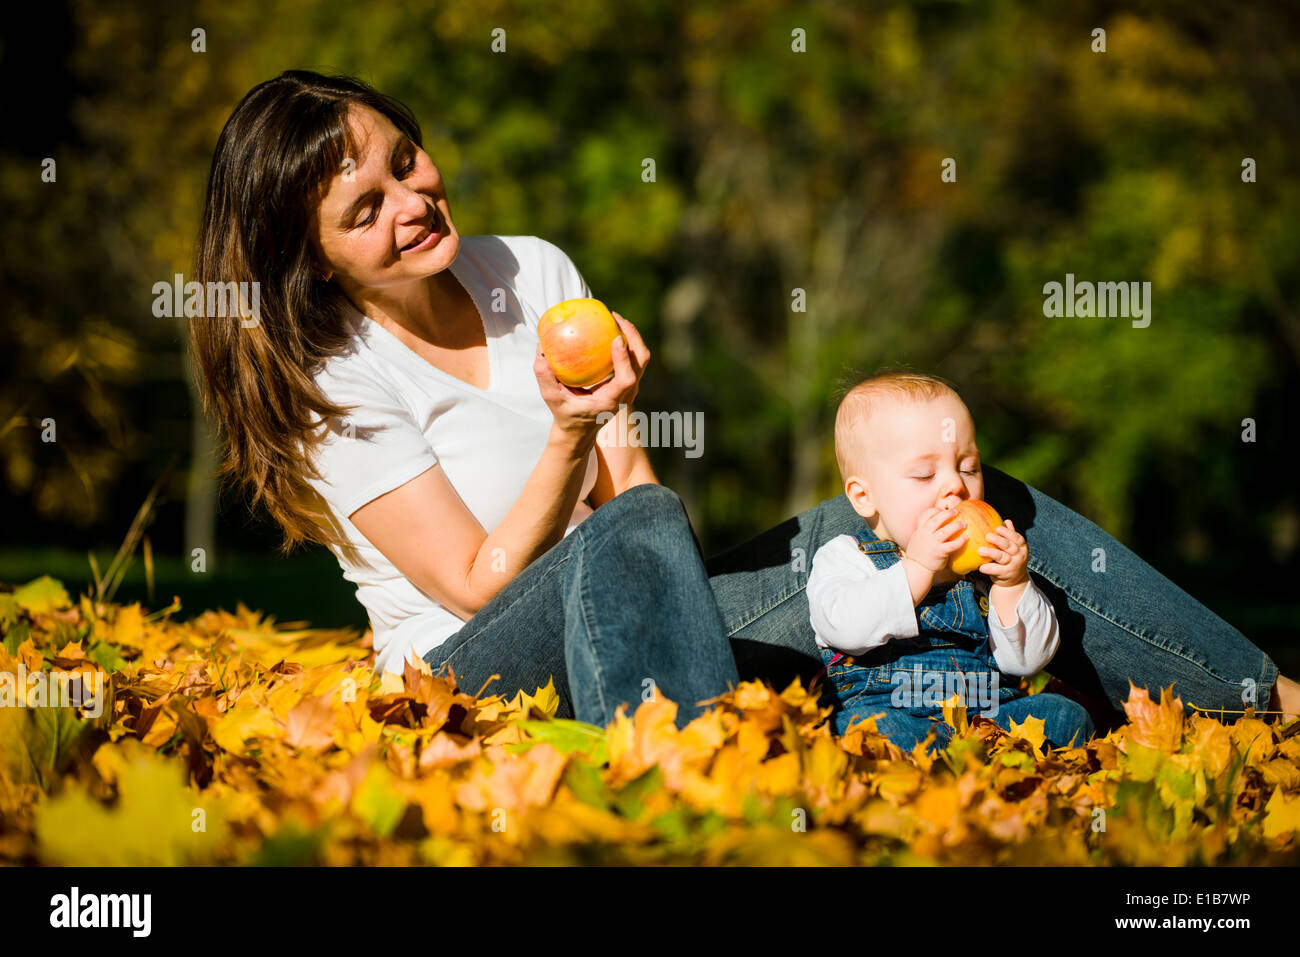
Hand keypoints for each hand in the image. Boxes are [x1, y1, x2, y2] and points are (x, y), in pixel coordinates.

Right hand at [534, 311, 650, 439]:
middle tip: (615, 318)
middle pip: (641, 362)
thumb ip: (546, 377)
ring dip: (632, 336)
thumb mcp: (552, 398)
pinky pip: (633, 358)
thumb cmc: (566, 415)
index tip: (616, 339)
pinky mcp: (627, 382)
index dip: (624, 358)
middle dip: (633, 337)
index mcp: (611, 401)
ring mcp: (629, 388)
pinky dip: (627, 342)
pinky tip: (610, 329)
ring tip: (615, 319)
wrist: (580, 431)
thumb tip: (541, 350)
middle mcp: (625, 394)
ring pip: (640, 358)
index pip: (626, 379)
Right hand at [901, 506, 967, 574]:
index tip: (942, 509)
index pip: (925, 515)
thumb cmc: (919, 554)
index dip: (935, 510)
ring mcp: (932, 543)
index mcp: (920, 530)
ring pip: (945, 531)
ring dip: (956, 526)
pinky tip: (966, 538)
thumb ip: (925, 533)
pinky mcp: (939, 552)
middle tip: (956, 511)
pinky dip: (960, 541)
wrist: (916, 568)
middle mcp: (925, 534)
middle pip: (937, 520)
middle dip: (947, 514)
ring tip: (964, 523)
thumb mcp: (918, 539)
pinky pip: (951, 545)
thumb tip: (936, 527)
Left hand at [977, 519, 1028, 586]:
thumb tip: (1006, 521)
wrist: (1015, 580)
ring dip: (990, 553)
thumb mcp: (1014, 547)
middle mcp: (1019, 556)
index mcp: (1021, 547)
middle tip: (987, 536)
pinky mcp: (1006, 574)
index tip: (998, 528)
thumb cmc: (1011, 559)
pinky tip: (980, 566)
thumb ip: (1010, 535)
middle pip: (1008, 546)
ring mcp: (1013, 565)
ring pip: (1002, 557)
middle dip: (998, 541)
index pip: (1017, 538)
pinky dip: (988, 568)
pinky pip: (996, 570)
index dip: (1008, 533)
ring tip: (980, 550)